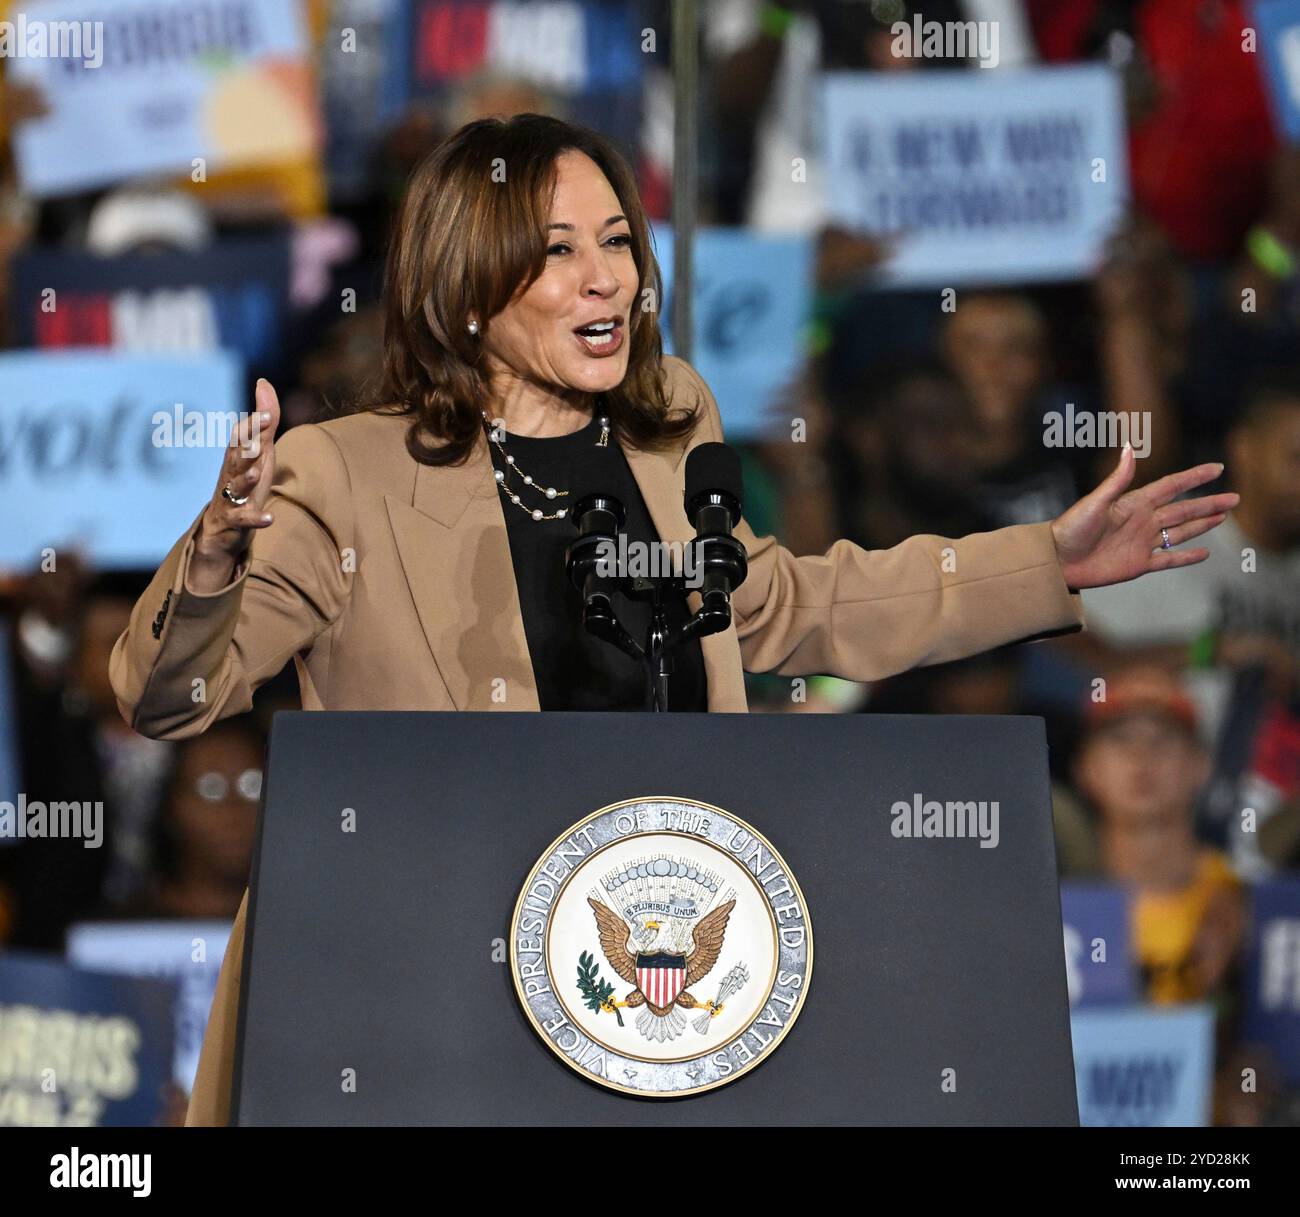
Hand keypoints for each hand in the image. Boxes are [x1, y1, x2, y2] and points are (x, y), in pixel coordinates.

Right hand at [188, 380, 279, 593]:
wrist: (223, 529)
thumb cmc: (245, 482)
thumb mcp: (259, 452)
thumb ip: (264, 422)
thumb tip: (263, 383)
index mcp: (237, 457)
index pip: (241, 438)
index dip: (252, 427)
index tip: (267, 415)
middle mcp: (231, 474)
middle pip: (236, 459)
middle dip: (245, 449)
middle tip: (256, 441)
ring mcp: (231, 498)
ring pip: (236, 487)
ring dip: (246, 480)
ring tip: (256, 473)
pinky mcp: (235, 521)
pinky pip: (244, 519)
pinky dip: (255, 518)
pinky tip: (269, 518)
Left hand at [1050, 445, 1238, 590]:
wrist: (1056, 560)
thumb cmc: (1071, 528)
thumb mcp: (1095, 502)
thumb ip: (1117, 479)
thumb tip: (1130, 447)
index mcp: (1134, 503)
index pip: (1172, 487)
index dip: (1194, 477)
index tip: (1216, 468)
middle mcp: (1142, 521)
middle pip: (1183, 510)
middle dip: (1209, 503)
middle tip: (1235, 497)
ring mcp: (1141, 543)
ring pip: (1180, 532)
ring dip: (1202, 525)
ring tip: (1224, 516)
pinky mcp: (1137, 564)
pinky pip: (1168, 560)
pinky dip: (1186, 557)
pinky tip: (1204, 553)